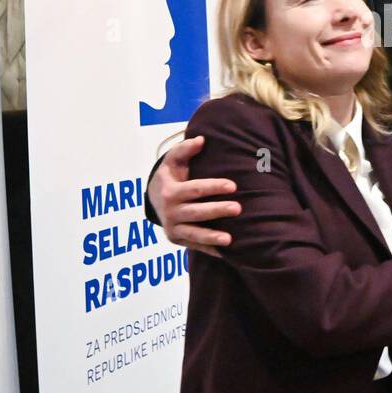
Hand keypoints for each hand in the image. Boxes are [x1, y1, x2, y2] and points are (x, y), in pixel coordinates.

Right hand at [149, 136, 241, 256]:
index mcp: (170, 192)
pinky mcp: (177, 240)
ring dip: (211, 237)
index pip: (195, 189)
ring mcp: (173, 228)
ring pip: (194, 234)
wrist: (153, 198)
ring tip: (229, 239)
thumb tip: (202, 139)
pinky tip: (225, 253)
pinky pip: (194, 246)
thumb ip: (185, 149)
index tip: (233, 185)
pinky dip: (209, 250)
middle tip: (238, 208)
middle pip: (197, 212)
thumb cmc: (170, 176)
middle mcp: (170, 212)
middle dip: (217, 210)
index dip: (214, 187)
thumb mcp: (173, 160)